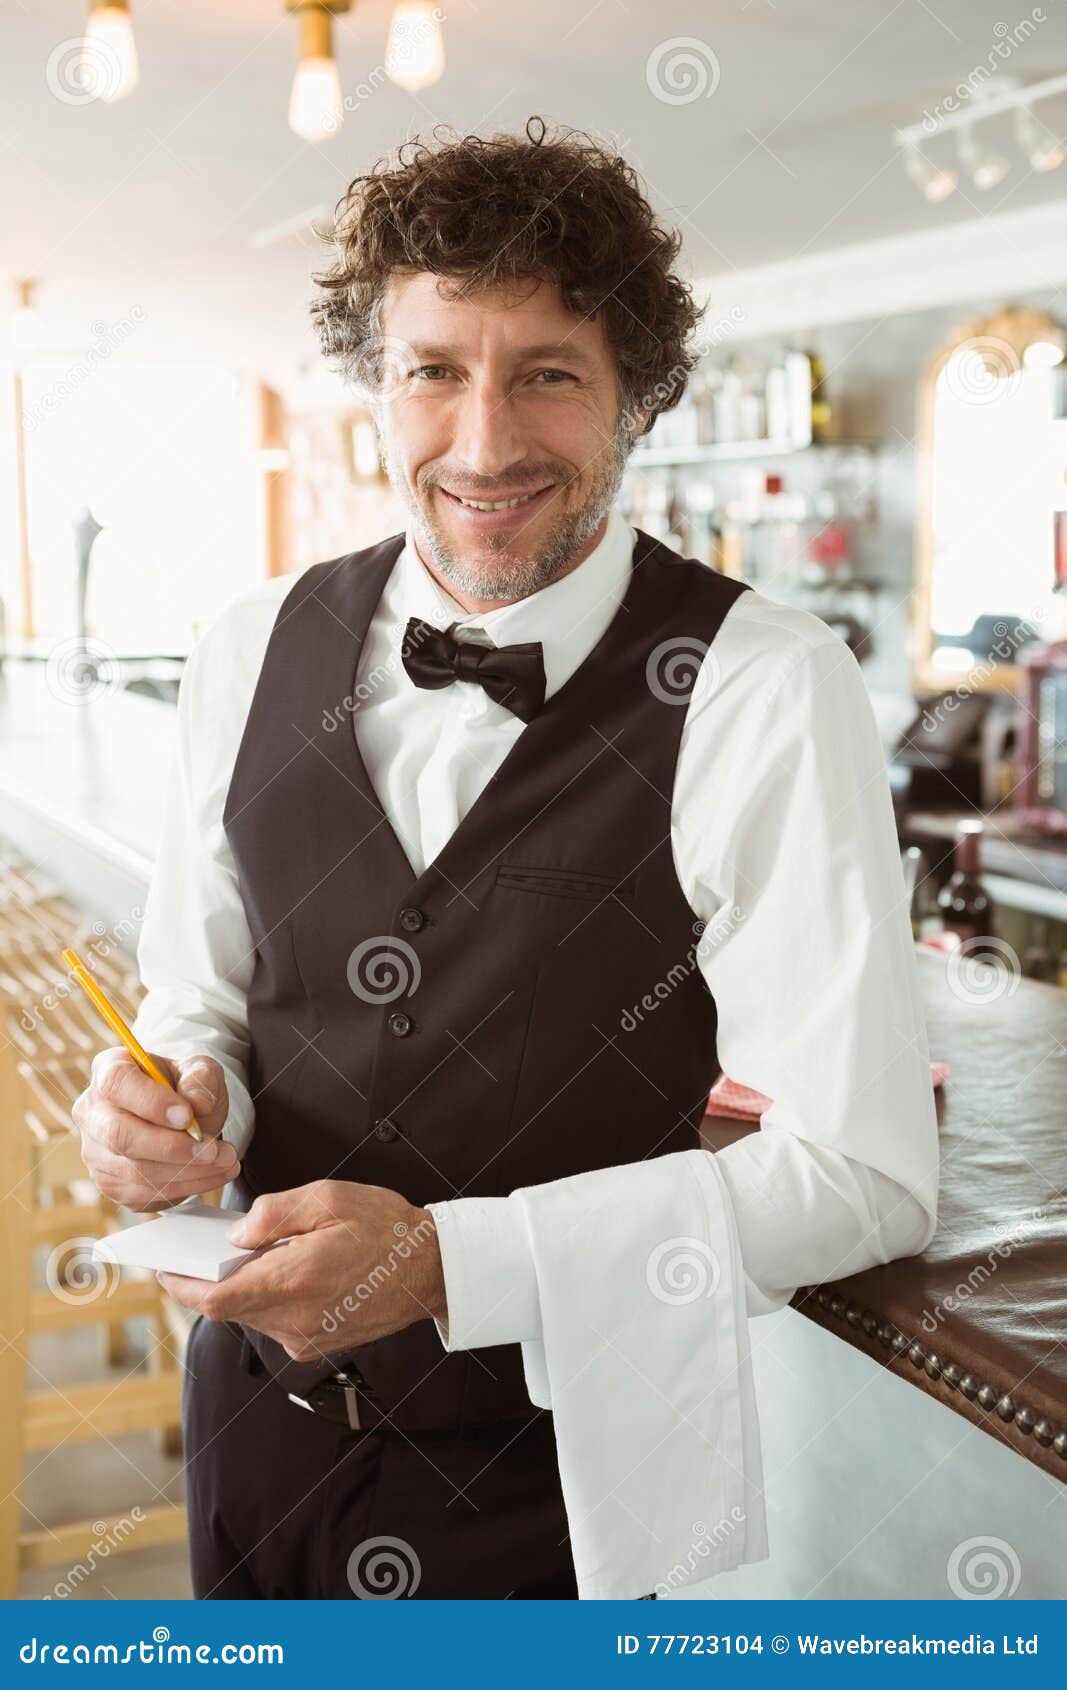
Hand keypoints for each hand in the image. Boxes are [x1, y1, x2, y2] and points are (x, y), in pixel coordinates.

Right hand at [73, 1048, 238, 1211]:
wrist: (183, 1117)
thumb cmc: (185, 1088)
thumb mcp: (200, 1070)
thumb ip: (201, 1079)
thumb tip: (198, 1103)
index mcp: (109, 1069)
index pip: (116, 1083)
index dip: (150, 1101)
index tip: (187, 1116)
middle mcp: (93, 1111)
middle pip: (119, 1135)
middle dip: (173, 1147)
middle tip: (213, 1149)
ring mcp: (96, 1150)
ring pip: (135, 1171)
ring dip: (187, 1171)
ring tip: (226, 1160)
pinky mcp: (109, 1182)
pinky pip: (143, 1194)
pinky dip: (185, 1188)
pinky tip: (212, 1174)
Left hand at [158, 1179, 445, 1361]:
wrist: (430, 1269)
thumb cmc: (384, 1227)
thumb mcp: (328, 1198)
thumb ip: (273, 1213)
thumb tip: (236, 1234)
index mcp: (296, 1281)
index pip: (218, 1297)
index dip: (182, 1285)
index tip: (164, 1269)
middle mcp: (297, 1319)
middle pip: (229, 1308)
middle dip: (209, 1279)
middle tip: (199, 1250)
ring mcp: (307, 1337)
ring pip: (250, 1315)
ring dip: (241, 1287)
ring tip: (247, 1253)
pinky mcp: (316, 1344)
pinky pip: (274, 1321)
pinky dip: (266, 1297)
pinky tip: (279, 1270)